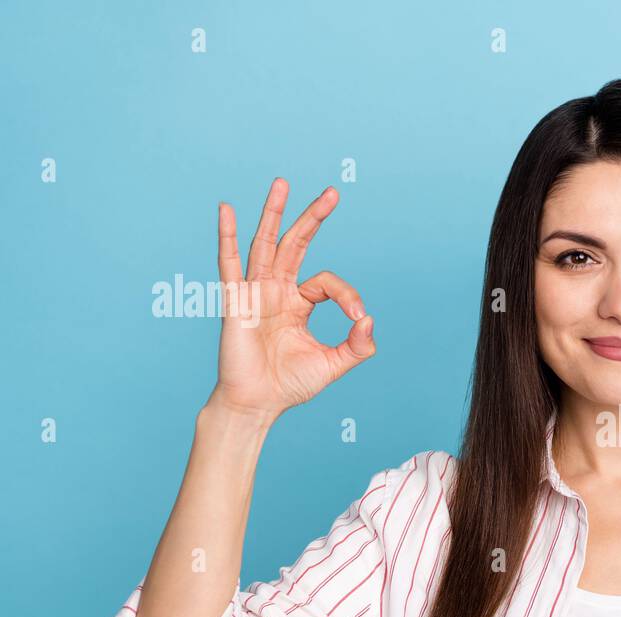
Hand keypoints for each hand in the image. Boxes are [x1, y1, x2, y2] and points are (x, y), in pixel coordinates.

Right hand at [208, 178, 374, 418]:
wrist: (258, 404)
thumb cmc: (290, 385)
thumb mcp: (334, 364)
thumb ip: (357, 345)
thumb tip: (368, 318)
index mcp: (297, 304)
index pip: (325, 282)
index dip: (346, 294)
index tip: (357, 316)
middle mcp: (276, 292)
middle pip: (295, 245)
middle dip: (312, 218)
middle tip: (332, 192)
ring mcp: (255, 293)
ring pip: (265, 245)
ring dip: (274, 214)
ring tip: (282, 183)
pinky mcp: (236, 302)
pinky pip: (229, 264)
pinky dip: (226, 236)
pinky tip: (225, 209)